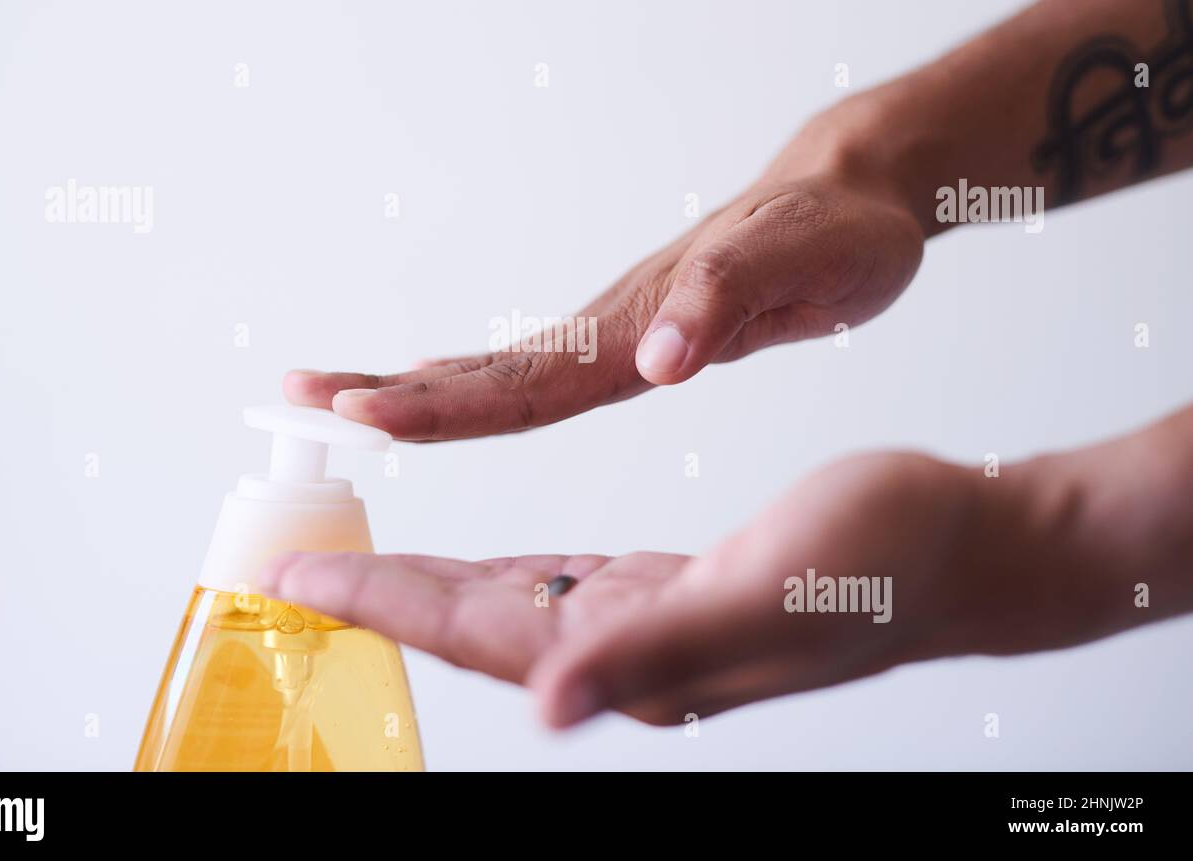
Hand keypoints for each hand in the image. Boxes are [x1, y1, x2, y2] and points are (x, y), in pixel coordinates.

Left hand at [261, 450, 1125, 727]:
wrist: (959, 548)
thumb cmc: (878, 565)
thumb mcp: (761, 598)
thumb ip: (649, 654)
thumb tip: (544, 710)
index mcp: (633, 653)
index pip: (475, 630)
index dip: (384, 603)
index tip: (298, 583)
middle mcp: (628, 650)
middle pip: (473, 623)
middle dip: (384, 598)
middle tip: (299, 574)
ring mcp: (650, 622)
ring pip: (511, 605)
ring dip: (435, 588)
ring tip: (369, 571)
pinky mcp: (675, 589)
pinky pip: (564, 583)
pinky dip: (509, 572)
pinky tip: (489, 565)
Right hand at [284, 100, 925, 439]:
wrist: (851, 193)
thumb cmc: (834, 232)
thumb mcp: (798, 264)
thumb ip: (724, 305)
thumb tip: (661, 362)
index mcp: (636, 326)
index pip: (522, 381)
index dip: (442, 404)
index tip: (363, 413)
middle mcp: (611, 330)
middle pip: (486, 375)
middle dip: (394, 393)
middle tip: (301, 400)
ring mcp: (617, 330)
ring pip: (501, 372)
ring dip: (418, 385)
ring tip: (341, 395)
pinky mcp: (637, 334)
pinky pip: (540, 369)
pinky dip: (479, 382)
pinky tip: (446, 382)